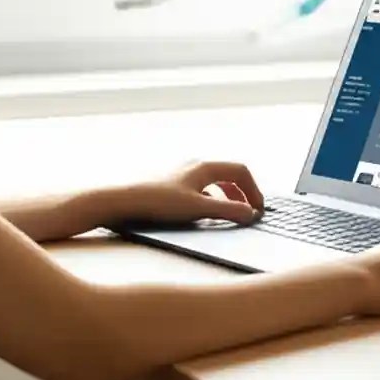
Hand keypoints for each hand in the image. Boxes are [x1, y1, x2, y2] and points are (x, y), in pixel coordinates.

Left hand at [124, 161, 265, 225]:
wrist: (122, 200)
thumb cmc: (158, 202)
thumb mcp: (198, 209)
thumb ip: (227, 211)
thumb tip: (250, 214)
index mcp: (205, 166)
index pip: (241, 171)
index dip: (254, 190)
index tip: (258, 210)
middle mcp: (195, 165)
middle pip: (229, 175)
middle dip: (243, 193)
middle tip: (249, 213)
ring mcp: (182, 174)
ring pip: (215, 183)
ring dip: (228, 197)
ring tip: (232, 214)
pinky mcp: (172, 184)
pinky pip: (201, 189)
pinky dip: (212, 199)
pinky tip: (205, 214)